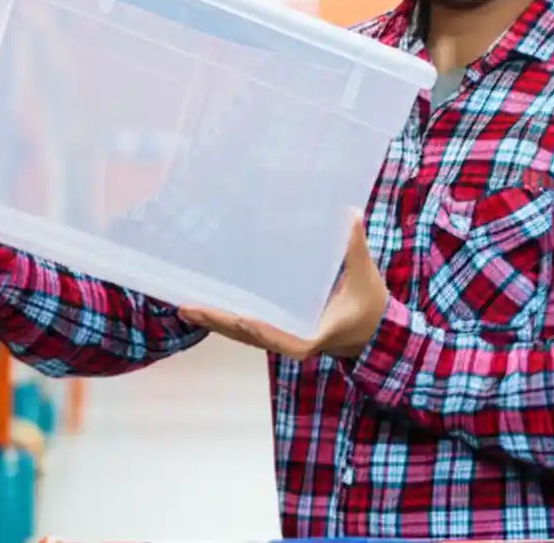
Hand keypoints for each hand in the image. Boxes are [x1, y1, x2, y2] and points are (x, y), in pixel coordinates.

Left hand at [178, 213, 388, 359]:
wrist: (370, 329)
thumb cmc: (367, 302)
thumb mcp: (363, 273)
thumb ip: (354, 245)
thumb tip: (350, 212)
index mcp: (316, 334)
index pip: (288, 341)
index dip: (265, 332)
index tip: (244, 320)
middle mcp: (293, 339)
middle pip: (251, 336)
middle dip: (220, 322)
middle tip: (188, 307)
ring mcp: (282, 336)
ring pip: (242, 335)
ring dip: (214, 322)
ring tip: (184, 307)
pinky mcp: (275, 330)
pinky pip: (245, 329)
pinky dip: (223, 319)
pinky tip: (202, 306)